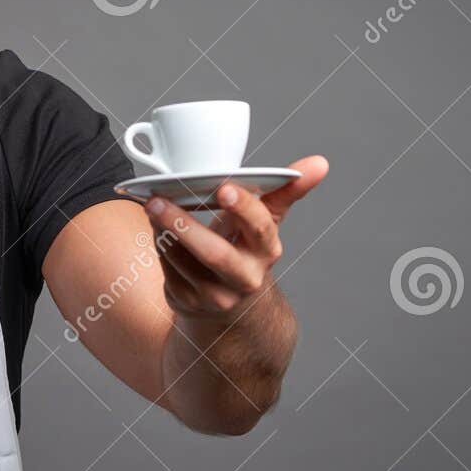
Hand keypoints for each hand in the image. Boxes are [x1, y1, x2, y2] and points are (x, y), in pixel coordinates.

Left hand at [144, 155, 328, 321]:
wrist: (234, 306)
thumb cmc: (246, 251)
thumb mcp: (266, 223)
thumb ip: (285, 191)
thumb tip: (319, 163)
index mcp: (266, 251)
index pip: (259, 227)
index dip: (243, 208)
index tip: (224, 187)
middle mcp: (244, 277)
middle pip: (215, 254)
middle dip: (184, 226)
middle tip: (157, 200)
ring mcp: (214, 294)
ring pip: (183, 261)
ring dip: (163, 232)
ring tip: (151, 205)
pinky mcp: (187, 301)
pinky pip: (168, 270)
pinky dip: (159, 245)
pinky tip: (155, 226)